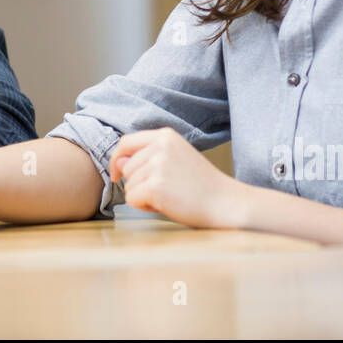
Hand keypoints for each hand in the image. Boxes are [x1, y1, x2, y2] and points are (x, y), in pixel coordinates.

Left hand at [109, 127, 251, 228]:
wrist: (226, 203)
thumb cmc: (201, 186)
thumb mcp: (174, 162)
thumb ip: (146, 159)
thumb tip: (118, 163)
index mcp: (166, 135)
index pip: (126, 142)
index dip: (117, 159)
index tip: (116, 174)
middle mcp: (160, 145)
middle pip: (126, 168)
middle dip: (139, 184)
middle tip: (168, 190)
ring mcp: (157, 164)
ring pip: (128, 185)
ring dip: (143, 196)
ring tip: (170, 196)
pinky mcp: (156, 185)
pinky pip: (132, 199)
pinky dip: (145, 207)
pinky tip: (167, 205)